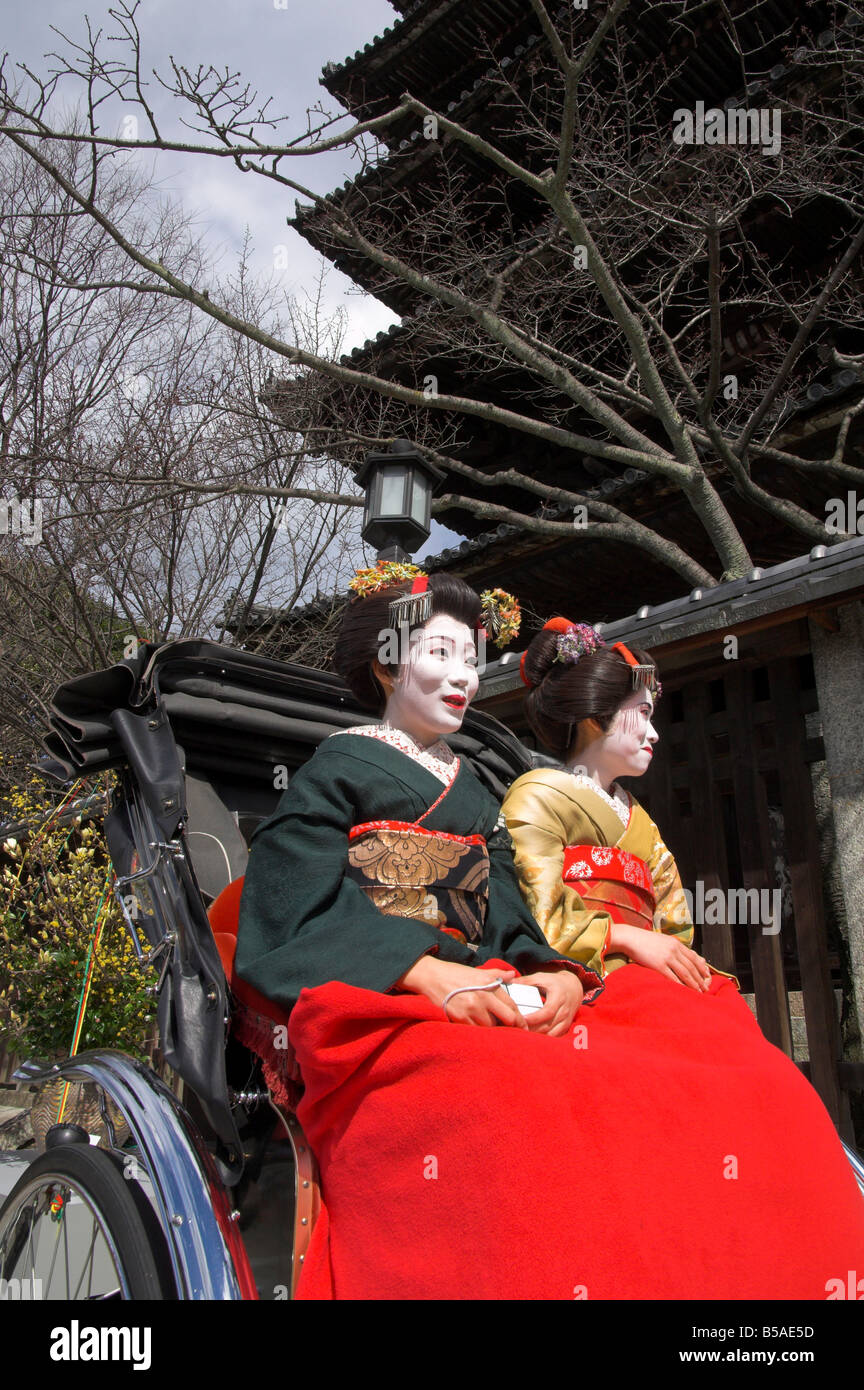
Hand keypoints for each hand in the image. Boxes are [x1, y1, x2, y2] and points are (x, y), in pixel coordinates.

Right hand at [396, 955, 526, 1027]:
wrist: (432, 977)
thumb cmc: (455, 973)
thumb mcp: (478, 971)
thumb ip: (497, 974)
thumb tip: (513, 975)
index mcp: (489, 986)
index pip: (511, 1005)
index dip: (520, 1018)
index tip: (523, 1026)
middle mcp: (483, 998)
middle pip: (506, 1019)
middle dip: (512, 1027)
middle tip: (515, 1033)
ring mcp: (471, 1009)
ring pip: (491, 1028)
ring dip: (494, 1030)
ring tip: (495, 1032)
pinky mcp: (460, 1018)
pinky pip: (475, 1031)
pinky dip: (479, 1032)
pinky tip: (479, 1031)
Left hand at [516, 969, 583, 1036]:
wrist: (574, 988)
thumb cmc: (554, 982)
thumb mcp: (542, 977)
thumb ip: (526, 981)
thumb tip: (510, 982)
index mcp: (559, 997)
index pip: (547, 1011)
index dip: (535, 1018)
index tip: (522, 1019)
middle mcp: (564, 1011)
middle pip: (548, 1025)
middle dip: (533, 1030)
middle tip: (517, 1029)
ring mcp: (566, 1020)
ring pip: (552, 1034)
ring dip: (538, 1036)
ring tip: (523, 1035)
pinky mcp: (565, 1027)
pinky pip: (555, 1036)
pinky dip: (544, 1038)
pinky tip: (532, 1038)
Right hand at [613, 925, 711, 990]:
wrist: (631, 938)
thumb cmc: (645, 940)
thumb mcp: (663, 940)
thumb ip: (674, 947)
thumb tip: (683, 956)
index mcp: (676, 943)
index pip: (694, 957)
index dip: (702, 968)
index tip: (707, 976)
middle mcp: (674, 950)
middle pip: (692, 967)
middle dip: (700, 979)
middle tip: (706, 988)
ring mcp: (667, 957)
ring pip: (685, 973)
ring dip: (694, 984)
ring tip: (698, 992)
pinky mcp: (659, 965)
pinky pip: (673, 977)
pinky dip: (680, 986)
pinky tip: (684, 992)